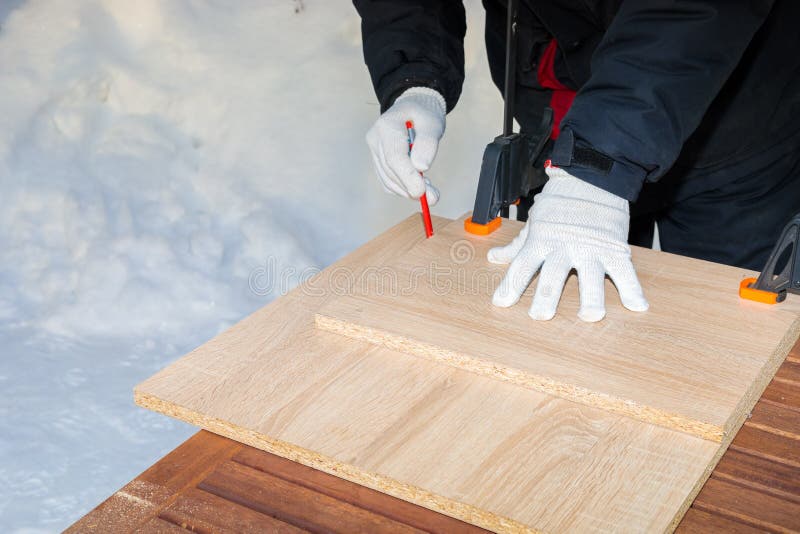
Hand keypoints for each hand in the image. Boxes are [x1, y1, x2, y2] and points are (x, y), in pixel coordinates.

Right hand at [366, 87, 445, 204]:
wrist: (413, 109)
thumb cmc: (424, 115)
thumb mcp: (432, 123)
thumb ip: (428, 143)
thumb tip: (421, 167)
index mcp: (387, 126)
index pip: (394, 157)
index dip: (408, 176)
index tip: (422, 192)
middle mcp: (375, 139)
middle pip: (390, 170)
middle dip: (411, 187)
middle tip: (434, 198)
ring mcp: (374, 152)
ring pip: (388, 180)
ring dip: (409, 190)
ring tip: (430, 192)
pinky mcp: (378, 163)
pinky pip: (388, 182)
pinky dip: (404, 188)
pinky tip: (419, 185)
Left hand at [488, 167, 648, 321]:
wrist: (593, 177)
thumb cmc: (561, 200)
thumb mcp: (534, 221)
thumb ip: (517, 244)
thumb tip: (494, 258)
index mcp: (541, 240)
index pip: (521, 266)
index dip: (510, 286)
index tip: (501, 304)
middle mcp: (564, 246)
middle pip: (552, 276)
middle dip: (545, 297)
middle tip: (539, 317)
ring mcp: (591, 248)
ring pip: (590, 278)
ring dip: (591, 299)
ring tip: (590, 317)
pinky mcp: (615, 247)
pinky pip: (625, 272)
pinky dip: (633, 289)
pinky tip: (637, 306)